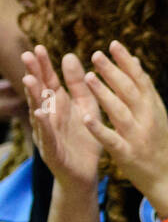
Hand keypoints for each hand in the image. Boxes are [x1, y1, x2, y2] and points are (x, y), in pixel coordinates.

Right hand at [21, 46, 103, 188]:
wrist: (86, 174)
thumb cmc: (84, 139)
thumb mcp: (85, 107)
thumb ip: (79, 85)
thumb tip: (70, 55)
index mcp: (59, 106)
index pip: (48, 82)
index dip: (43, 66)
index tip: (38, 47)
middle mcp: (49, 117)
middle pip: (40, 93)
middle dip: (34, 74)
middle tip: (27, 55)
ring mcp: (48, 134)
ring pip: (39, 112)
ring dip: (33, 97)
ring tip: (29, 80)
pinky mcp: (52, 151)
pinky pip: (47, 136)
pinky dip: (43, 125)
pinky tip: (40, 113)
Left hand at [73, 41, 167, 198]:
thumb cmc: (159, 141)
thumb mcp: (156, 112)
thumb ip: (143, 88)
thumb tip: (134, 60)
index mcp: (153, 107)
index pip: (140, 79)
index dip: (126, 62)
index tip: (113, 44)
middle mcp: (147, 118)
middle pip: (129, 91)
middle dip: (113, 72)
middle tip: (96, 55)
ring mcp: (137, 136)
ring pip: (120, 111)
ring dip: (104, 94)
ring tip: (88, 78)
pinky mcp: (127, 153)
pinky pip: (111, 139)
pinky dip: (99, 128)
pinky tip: (85, 118)